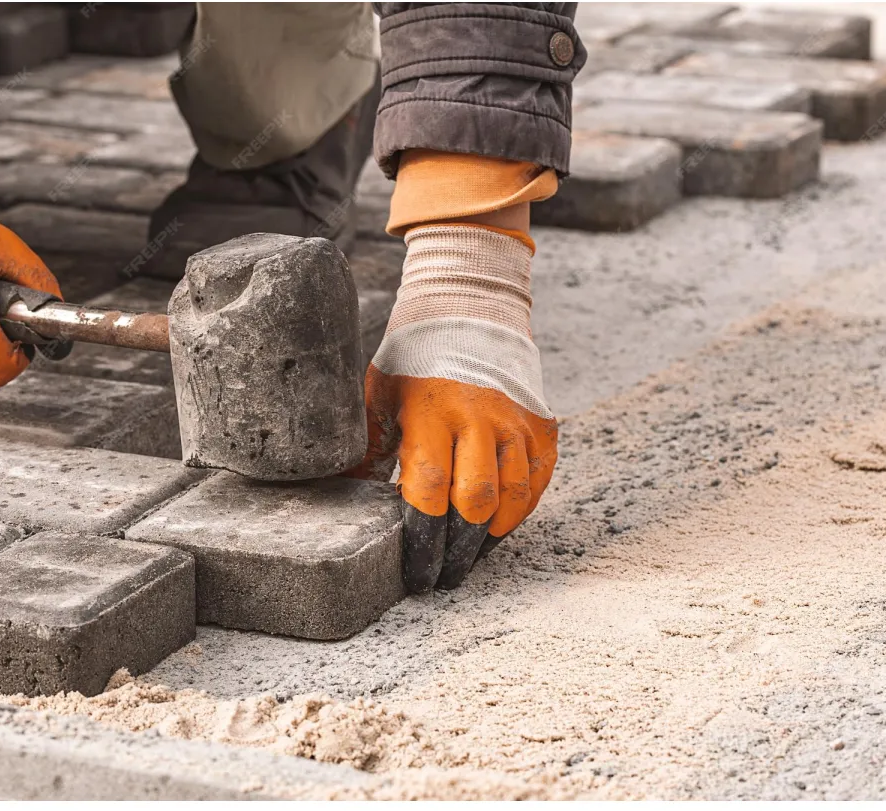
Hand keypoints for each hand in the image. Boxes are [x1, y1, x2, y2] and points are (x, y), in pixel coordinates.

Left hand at [349, 224, 557, 591]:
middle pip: (474, 501)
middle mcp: (479, 418)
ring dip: (491, 535)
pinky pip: (538, 482)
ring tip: (469, 558)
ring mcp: (515, 422)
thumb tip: (344, 491)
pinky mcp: (541, 426)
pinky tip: (498, 529)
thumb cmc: (414, 360)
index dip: (422, 537)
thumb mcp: (380, 393)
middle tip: (443, 575)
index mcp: (431, 412)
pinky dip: (520, 511)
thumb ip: (368, 443)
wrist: (469, 310)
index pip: (428, 489)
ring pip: (513, 497)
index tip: (416, 570)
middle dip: (458, 548)